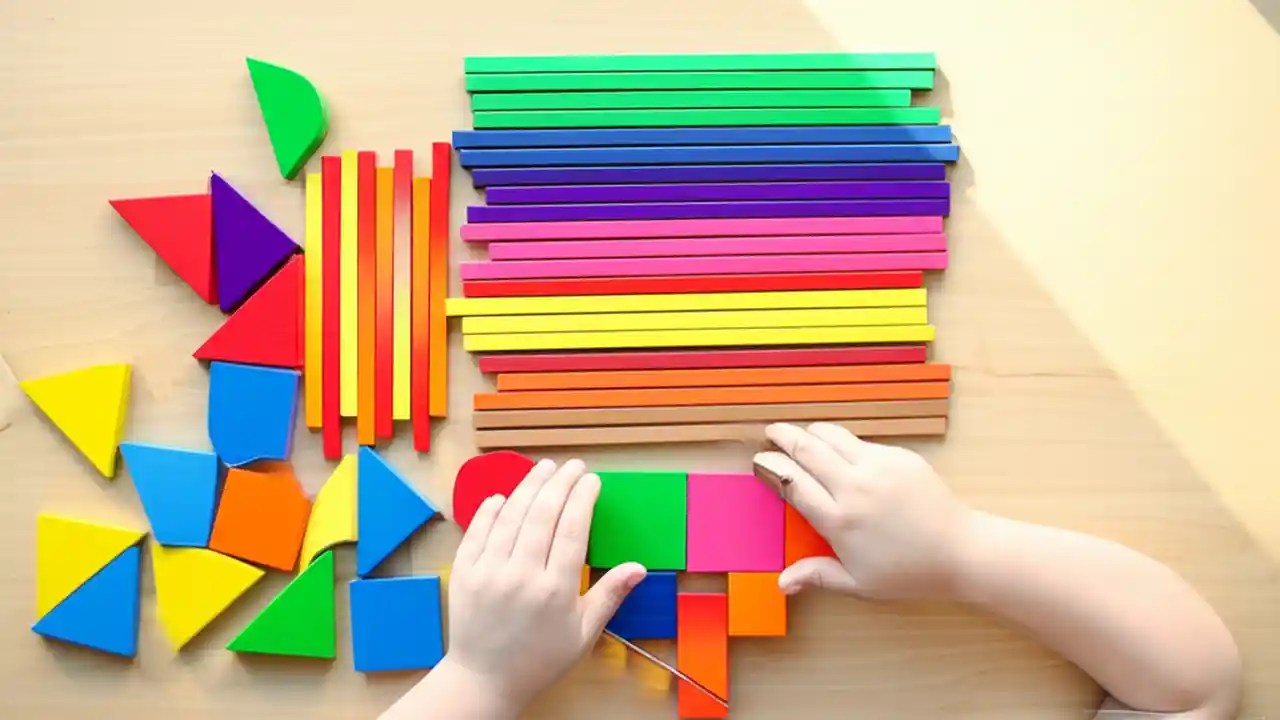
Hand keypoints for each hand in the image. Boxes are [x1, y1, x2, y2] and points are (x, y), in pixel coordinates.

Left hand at [441, 459, 646, 713]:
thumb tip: (639, 567)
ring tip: (544, 468)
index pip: (572, 529)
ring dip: (529, 486)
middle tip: (572, 465)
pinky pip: (477, 531)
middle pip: (543, 514)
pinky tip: (504, 496)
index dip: (583, 498)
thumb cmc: (540, 659)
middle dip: (560, 483)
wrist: (484, 680)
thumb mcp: (583, 633)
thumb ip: (609, 595)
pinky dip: (491, 510)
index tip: (591, 480)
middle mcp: (521, 575)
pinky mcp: (464, 572)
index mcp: (555, 590)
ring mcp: (488, 571)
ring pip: (511, 516)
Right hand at [753, 422, 974, 600]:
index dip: (771, 467)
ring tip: (802, 434)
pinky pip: (862, 442)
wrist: (960, 551)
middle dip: (783, 437)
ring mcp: (879, 467)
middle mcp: (855, 487)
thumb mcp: (859, 583)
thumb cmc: (909, 573)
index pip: (792, 482)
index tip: (760, 461)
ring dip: (812, 431)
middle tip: (771, 431)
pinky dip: (843, 441)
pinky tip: (840, 449)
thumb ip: (818, 576)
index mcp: (839, 520)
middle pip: (807, 450)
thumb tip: (782, 583)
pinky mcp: (899, 456)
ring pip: (833, 435)